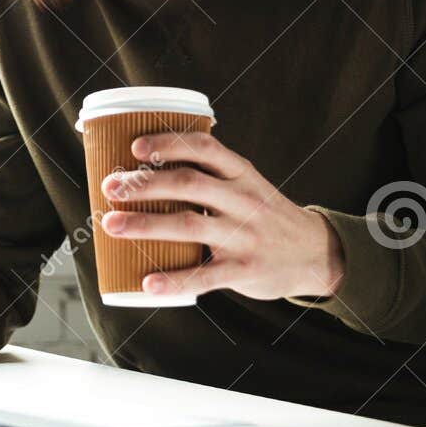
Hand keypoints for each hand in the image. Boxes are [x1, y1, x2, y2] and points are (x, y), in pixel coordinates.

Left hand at [100, 132, 346, 303]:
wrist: (315, 253)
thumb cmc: (264, 216)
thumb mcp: (246, 186)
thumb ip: (208, 177)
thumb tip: (144, 168)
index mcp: (240, 173)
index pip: (203, 148)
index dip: (168, 143)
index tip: (135, 147)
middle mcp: (242, 200)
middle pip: (187, 184)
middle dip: (144, 184)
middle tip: (110, 187)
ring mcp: (244, 236)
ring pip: (189, 225)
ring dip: (145, 224)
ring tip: (111, 225)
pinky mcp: (244, 270)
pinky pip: (204, 276)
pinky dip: (174, 280)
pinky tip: (147, 283)